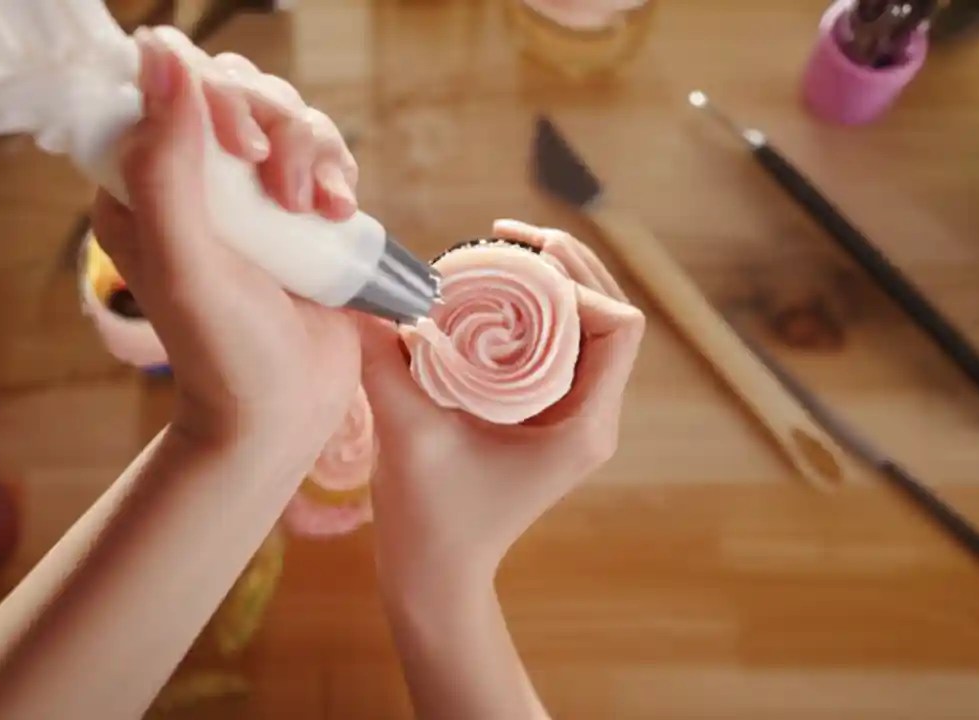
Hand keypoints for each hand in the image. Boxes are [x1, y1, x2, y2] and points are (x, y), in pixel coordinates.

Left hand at [90, 28, 359, 455]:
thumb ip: (164, 164)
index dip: (210, 94)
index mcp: (141, 183)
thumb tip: (159, 55)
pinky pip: (322, 150)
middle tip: (284, 194)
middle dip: (273, 126)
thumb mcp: (185, 262)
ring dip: (313, 152)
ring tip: (318, 212)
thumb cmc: (224, 351)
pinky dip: (337, 170)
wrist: (284, 410)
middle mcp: (191, 178)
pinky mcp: (296, 208)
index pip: (165, 86)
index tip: (241, 147)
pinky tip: (337, 213)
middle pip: (235, 87)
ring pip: (286, 113)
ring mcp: (248, 192)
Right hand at [358, 220, 645, 585]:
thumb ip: (385, 362)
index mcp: (583, 426)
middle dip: (567, 266)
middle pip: (610, 315)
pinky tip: (491, 292)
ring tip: (502, 250)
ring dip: (553, 281)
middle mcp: (591, 416)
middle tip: (509, 235)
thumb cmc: (429, 518)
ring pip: (588, 324)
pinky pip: (559, 344)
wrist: (436, 574)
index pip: (618, 328)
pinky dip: (534, 310)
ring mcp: (572, 415)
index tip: (514, 275)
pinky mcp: (548, 414)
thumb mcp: (407, 434)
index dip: (575, 287)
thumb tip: (360, 295)